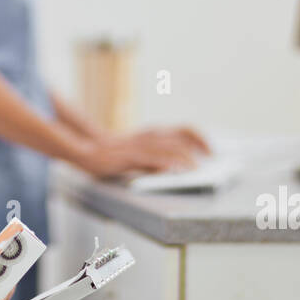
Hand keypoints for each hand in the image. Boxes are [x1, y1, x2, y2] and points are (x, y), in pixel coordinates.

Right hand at [74, 126, 211, 178]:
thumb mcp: (142, 151)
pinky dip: (164, 163)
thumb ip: (160, 154)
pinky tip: (174, 170)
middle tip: (212, 158)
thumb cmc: (116, 153)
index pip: (183, 130)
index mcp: (153, 133)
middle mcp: (149, 136)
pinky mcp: (128, 156)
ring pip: (166, 148)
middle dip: (198, 146)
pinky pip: (149, 159)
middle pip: (179, 136)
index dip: (200, 138)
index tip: (212, 150)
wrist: (88, 151)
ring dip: (184, 157)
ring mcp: (139, 146)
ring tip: (197, 167)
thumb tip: (183, 163)